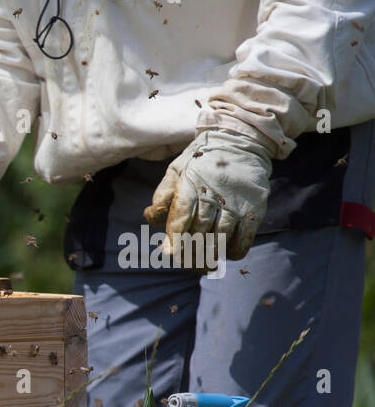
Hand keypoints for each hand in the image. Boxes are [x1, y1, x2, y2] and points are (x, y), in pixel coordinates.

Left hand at [143, 128, 271, 264]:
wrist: (241, 140)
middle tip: (186, 263)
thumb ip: (162, 195)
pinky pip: (244, 237)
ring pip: (220, 239)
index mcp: (191, 185)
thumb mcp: (176, 169)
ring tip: (203, 266)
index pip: (180, 218)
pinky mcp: (255, 208)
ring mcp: (236, 203)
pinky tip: (226, 254)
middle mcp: (214, 195)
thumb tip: (152, 219)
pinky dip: (234, 251)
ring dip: (209, 257)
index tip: (171, 253)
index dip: (174, 239)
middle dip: (189, 254)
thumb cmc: (201, 161)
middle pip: (198, 233)